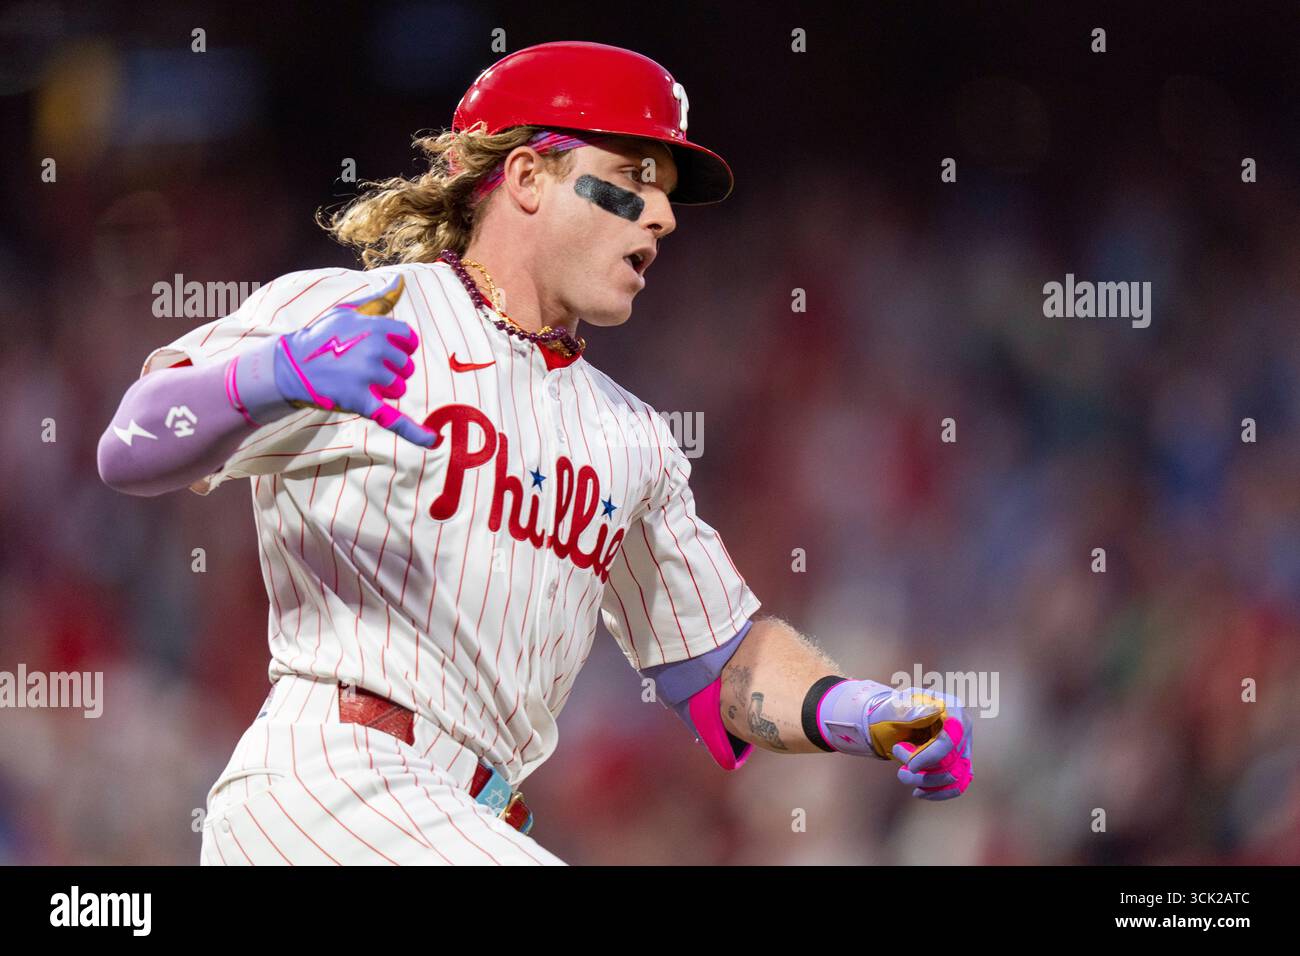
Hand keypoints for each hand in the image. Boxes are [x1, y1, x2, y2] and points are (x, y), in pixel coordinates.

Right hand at [273, 275, 438, 447]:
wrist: (292, 366)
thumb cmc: (322, 338)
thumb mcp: (348, 312)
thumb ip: (378, 299)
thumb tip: (399, 280)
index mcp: (375, 327)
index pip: (409, 339)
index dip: (398, 345)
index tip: (379, 347)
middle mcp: (374, 349)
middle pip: (406, 366)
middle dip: (390, 368)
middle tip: (360, 365)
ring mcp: (368, 376)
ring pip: (398, 387)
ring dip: (384, 388)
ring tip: (356, 380)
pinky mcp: (361, 401)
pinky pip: (395, 418)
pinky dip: (415, 432)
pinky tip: (435, 440)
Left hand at [893, 714, 973, 800]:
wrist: (892, 721)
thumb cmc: (893, 711)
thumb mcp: (897, 706)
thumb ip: (912, 709)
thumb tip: (934, 710)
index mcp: (951, 709)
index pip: (950, 738)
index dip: (931, 756)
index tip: (910, 766)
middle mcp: (963, 727)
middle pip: (952, 761)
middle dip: (923, 771)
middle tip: (901, 768)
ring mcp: (963, 746)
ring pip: (955, 776)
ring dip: (926, 783)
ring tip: (904, 776)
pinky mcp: (960, 762)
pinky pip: (958, 784)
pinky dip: (939, 792)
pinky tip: (920, 792)